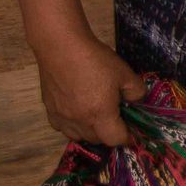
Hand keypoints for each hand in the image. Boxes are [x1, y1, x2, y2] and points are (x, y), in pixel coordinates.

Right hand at [36, 32, 142, 147]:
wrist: (61, 46)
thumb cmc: (95, 59)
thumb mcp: (125, 74)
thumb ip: (136, 91)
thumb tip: (136, 100)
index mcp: (100, 114)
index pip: (115, 139)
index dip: (126, 137)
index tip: (130, 130)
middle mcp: (80, 120)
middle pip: (97, 139)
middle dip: (108, 133)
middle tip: (115, 118)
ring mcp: (62, 116)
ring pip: (77, 136)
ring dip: (89, 132)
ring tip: (96, 117)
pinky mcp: (49, 109)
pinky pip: (61, 127)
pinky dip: (71, 125)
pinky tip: (76, 112)